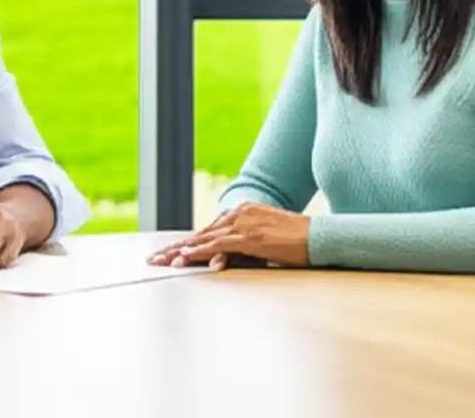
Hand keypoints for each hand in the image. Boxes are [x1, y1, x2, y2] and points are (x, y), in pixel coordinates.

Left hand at [147, 202, 310, 269]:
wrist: (320, 236)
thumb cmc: (297, 241)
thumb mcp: (268, 239)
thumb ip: (246, 245)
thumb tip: (229, 259)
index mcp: (243, 212)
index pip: (209, 230)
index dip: (186, 242)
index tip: (168, 252)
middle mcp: (240, 214)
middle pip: (201, 233)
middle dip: (176, 248)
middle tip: (154, 258)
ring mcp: (245, 224)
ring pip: (206, 238)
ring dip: (182, 252)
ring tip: (163, 261)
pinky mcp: (252, 237)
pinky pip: (221, 244)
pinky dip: (202, 251)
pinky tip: (188, 256)